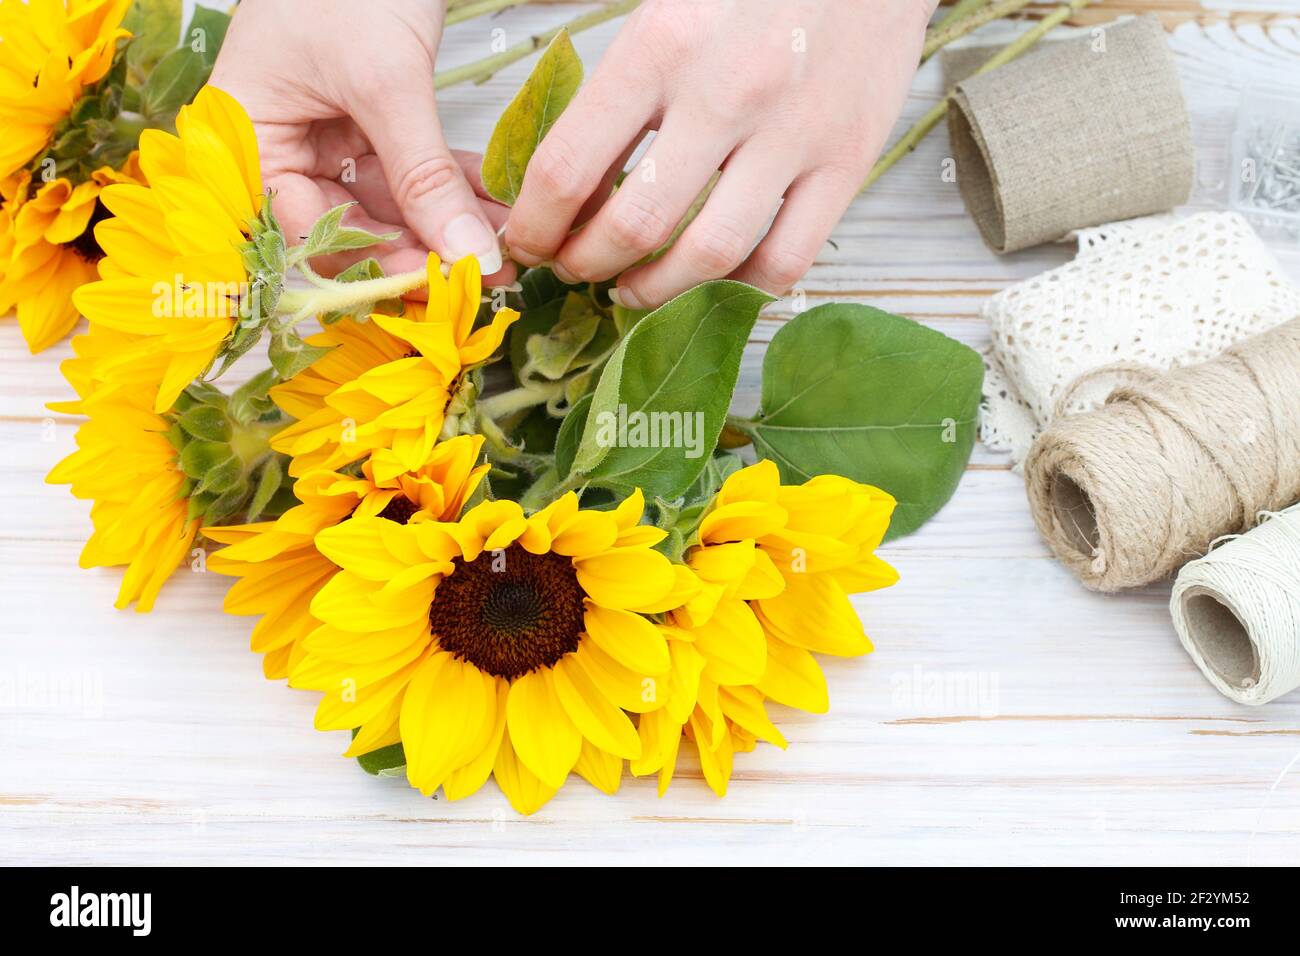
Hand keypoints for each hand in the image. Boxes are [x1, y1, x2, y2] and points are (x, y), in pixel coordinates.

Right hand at [210, 0, 511, 285]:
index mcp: (247, 141)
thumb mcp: (386, 82)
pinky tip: (498, 207)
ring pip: (390, 207)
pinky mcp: (367, 124)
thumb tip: (468, 257)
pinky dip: (453, 188)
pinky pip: (411, 174)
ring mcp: (325, 138)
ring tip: (508, 243)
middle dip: (420, 248)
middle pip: (349, 228)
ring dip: (448, 224)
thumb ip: (425, 177)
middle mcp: (280, 149)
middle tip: (482, 271)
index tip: (437, 281)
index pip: (307, 231)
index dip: (372, 263)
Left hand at [505, 0, 933, 308]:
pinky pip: (786, 261)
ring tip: (631, 289)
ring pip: (708, 257)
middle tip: (573, 270)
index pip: (568, 168)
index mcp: (661, 44)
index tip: (525, 243)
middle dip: (586, 265)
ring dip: (655, 291)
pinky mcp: (848, 162)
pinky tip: (711, 281)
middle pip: (633, 227)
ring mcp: (793, 135)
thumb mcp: (663, 2)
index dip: (534, 226)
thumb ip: (611, 82)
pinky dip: (740, 289)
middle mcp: (726, 95)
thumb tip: (564, 175)